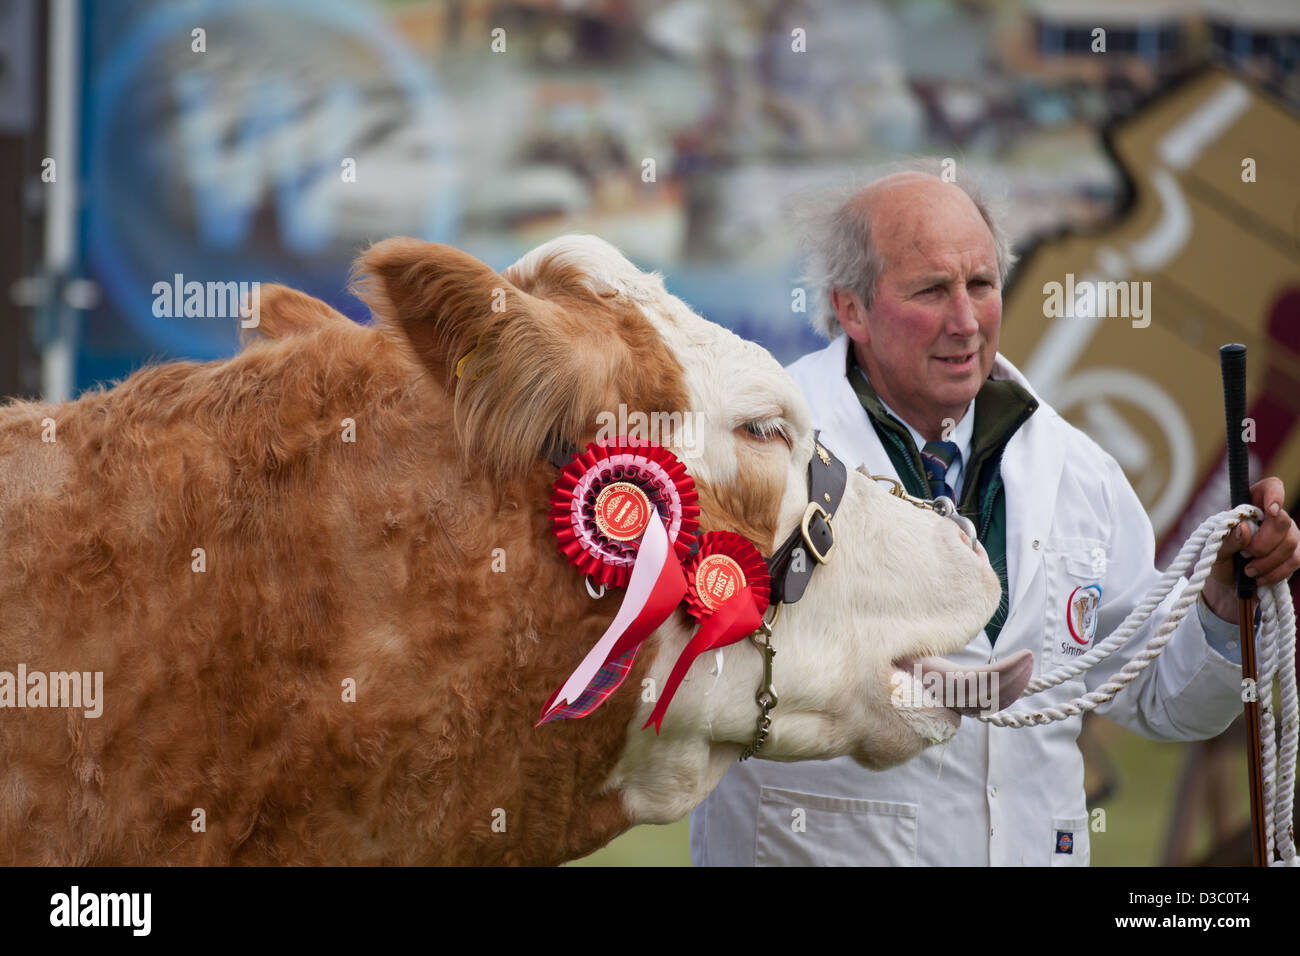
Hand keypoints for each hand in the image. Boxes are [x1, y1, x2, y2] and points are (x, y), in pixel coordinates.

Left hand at [1201, 477, 1299, 622]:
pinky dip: (1275, 572)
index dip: (1274, 494)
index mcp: (1251, 504)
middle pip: (1282, 521)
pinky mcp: (1296, 553)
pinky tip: (1259, 578)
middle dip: (1262, 543)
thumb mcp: (1215, 549)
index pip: (1270, 487)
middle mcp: (1274, 515)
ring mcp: (1288, 534)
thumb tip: (1244, 529)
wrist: (1229, 582)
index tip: (1270, 509)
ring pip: (1290, 542)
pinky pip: (1295, 560)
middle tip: (1244, 554)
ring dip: (1266, 561)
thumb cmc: (1221, 558)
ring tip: (1248, 569)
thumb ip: (1227, 539)